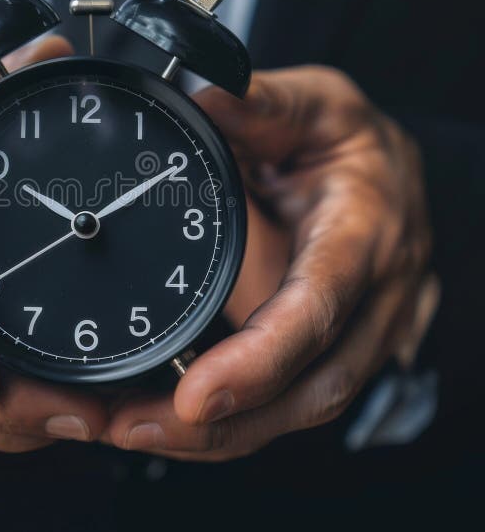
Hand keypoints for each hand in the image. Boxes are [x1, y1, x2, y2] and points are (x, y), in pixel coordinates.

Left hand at [105, 66, 432, 459]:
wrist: (395, 172)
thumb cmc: (351, 138)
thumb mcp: (316, 103)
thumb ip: (261, 104)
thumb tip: (199, 97)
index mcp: (364, 231)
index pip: (316, 308)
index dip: (260, 360)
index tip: (195, 396)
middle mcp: (374, 296)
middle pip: (311, 388)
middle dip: (226, 425)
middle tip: (135, 427)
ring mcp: (366, 332)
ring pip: (303, 407)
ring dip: (224, 434)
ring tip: (140, 430)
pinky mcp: (343, 349)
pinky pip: (296, 398)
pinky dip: (240, 419)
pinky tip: (180, 421)